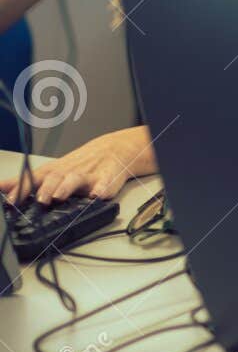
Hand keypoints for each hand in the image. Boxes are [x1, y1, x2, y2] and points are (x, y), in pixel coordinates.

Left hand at [0, 125, 154, 204]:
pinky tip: (97, 195)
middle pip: (54, 178)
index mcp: (53, 172)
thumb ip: (25, 182)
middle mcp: (68, 173)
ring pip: (76, 180)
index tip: (10, 200)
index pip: (34, 180)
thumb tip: (0, 186)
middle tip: (38, 200)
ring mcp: (88, 176)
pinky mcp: (107, 180)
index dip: (21, 189)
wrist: (112, 151)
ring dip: (66, 187)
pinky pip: (105, 184)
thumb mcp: (49, 171)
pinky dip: (102, 189)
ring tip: (59, 196)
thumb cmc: (78, 165)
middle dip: (45, 189)